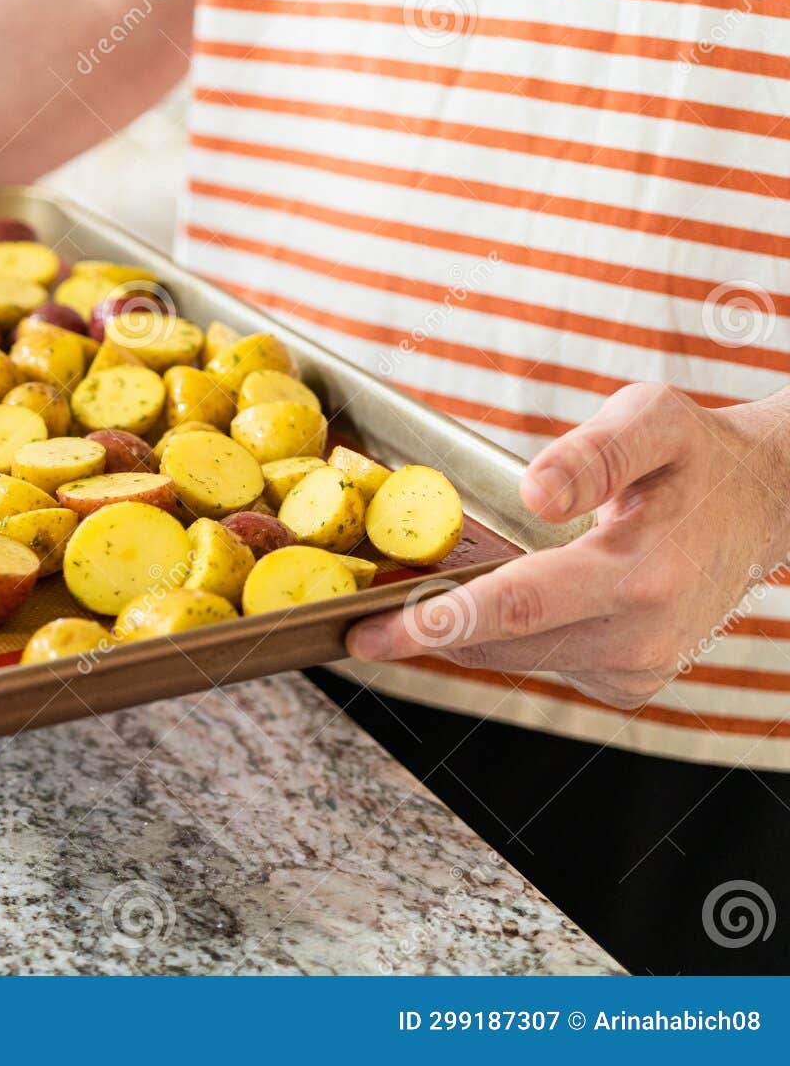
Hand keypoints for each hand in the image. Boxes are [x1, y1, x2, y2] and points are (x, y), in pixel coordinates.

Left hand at [346, 382, 789, 707]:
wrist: (764, 508)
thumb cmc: (698, 456)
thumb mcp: (655, 419)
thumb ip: (594, 452)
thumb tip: (536, 492)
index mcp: (642, 574)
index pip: (519, 605)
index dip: (437, 622)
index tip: (368, 633)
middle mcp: (639, 636)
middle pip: (500, 640)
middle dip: (422, 631)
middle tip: (353, 619)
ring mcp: (635, 668)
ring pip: (511, 655)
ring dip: (455, 633)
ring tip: (406, 600)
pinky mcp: (629, 681)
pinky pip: (539, 659)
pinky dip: (500, 636)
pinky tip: (486, 602)